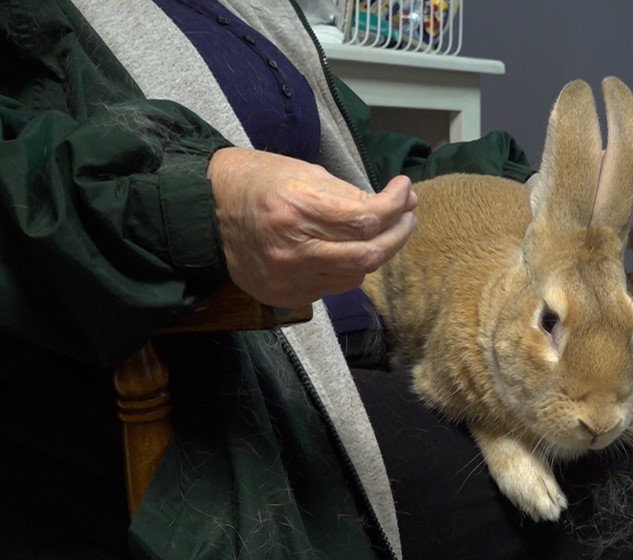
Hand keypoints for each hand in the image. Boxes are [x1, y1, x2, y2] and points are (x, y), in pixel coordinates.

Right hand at [207, 147, 417, 307]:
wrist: (205, 212)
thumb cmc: (258, 182)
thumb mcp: (304, 172)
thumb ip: (351, 193)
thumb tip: (397, 202)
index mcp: (297, 210)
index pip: (366, 219)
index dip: (395, 205)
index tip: (405, 189)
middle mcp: (294, 250)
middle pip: (369, 254)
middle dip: (399, 233)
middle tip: (408, 214)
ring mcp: (289, 278)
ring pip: (356, 275)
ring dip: (379, 252)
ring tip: (386, 230)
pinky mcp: (287, 295)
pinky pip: (335, 287)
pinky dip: (352, 268)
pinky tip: (354, 249)